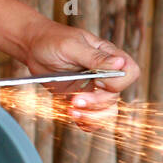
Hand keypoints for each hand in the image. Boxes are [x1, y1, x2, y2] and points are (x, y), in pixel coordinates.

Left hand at [19, 20, 139, 131]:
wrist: (33, 48)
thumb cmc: (53, 40)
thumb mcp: (72, 46)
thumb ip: (95, 57)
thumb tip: (120, 63)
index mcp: (109, 56)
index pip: (130, 73)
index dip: (117, 82)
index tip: (97, 81)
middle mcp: (105, 73)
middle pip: (116, 96)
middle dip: (96, 103)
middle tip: (74, 100)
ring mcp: (94, 88)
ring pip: (107, 111)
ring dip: (92, 116)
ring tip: (71, 112)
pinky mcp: (82, 98)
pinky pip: (93, 117)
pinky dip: (86, 122)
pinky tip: (74, 117)